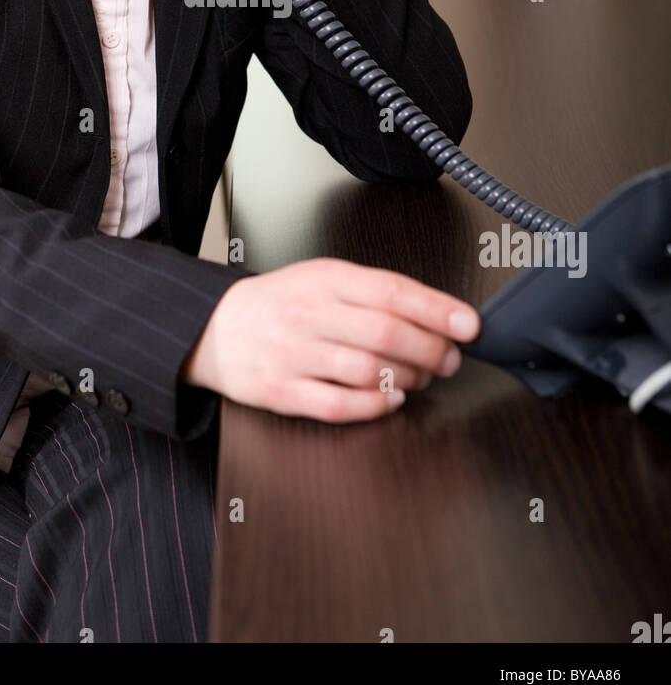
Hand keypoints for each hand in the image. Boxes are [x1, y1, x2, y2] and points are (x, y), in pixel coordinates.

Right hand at [179, 258, 480, 422]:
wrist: (214, 327)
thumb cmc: (279, 304)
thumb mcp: (322, 278)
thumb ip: (372, 292)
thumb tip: (435, 313)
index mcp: (325, 279)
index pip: (392, 290)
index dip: (437, 310)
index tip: (469, 325)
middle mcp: (310, 313)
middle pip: (386, 333)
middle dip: (431, 350)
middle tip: (449, 359)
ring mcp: (294, 353)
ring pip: (368, 370)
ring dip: (408, 379)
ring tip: (419, 379)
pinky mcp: (281, 390)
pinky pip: (340, 404)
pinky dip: (375, 406)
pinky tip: (390, 399)